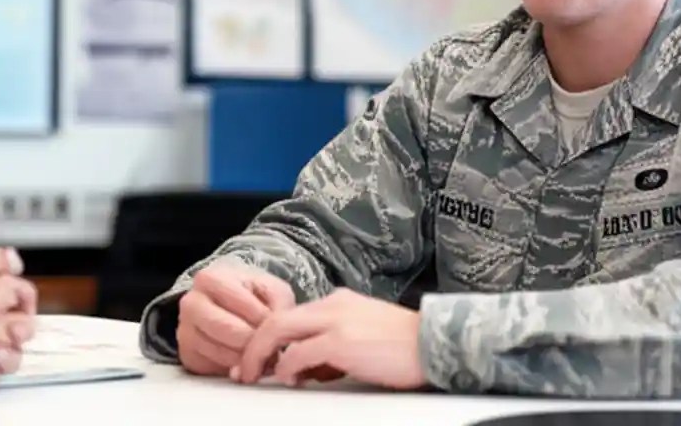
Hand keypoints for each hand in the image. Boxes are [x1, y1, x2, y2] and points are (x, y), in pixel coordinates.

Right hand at [176, 262, 294, 376]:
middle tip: (271, 345)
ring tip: (260, 352)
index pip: (245, 307)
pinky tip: (243, 359)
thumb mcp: (271, 289)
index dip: (266, 320)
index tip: (276, 325)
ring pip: (224, 354)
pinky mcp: (187, 355)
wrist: (226, 304)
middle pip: (230, 331)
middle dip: (255, 341)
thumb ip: (279, 305)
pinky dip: (235, 368)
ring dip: (248, 358)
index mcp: (209, 279)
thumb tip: (275, 338)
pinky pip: (215, 369)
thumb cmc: (250, 295)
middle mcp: (191, 303)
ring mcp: (185, 330)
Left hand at [233, 288, 425, 389]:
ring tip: (258, 376)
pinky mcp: (341, 341)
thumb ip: (332, 348)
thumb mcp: (362, 339)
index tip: (258, 360)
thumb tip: (304, 370)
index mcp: (337, 302)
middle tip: (244, 370)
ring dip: (262, 357)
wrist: (436, 342)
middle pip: (275, 320)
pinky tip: (289, 379)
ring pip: (278, 331)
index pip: (290, 316)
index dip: (268, 339)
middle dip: (254, 346)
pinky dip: (286, 367)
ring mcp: (335, 321)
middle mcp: (332, 305)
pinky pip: (298, 353)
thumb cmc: (405, 347)